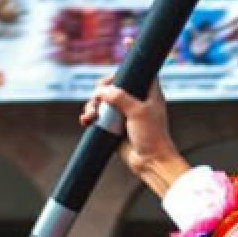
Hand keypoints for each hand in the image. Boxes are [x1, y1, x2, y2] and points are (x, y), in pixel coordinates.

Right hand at [84, 81, 187, 197]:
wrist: (150, 162)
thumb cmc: (151, 136)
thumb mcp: (137, 111)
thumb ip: (119, 97)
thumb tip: (100, 91)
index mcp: (147, 92)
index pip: (133, 73)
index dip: (120, 74)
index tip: (108, 81)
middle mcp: (136, 101)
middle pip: (113, 87)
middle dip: (100, 93)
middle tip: (96, 100)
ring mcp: (124, 114)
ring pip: (104, 103)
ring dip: (93, 106)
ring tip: (90, 115)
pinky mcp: (115, 128)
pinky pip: (100, 118)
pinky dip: (91, 118)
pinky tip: (86, 121)